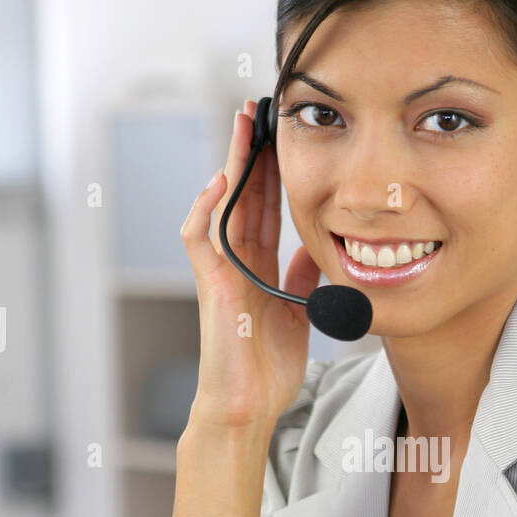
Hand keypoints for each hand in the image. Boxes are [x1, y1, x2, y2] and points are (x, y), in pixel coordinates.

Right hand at [180, 99, 322, 428]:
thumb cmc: (268, 370)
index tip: (287, 138)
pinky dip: (206, 210)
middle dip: (253, 153)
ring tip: (243, 126)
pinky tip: (220, 183)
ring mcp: (222, 272)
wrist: (249, 406)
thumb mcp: (298, 314)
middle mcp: (237, 263)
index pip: (267, 208)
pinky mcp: (211, 286)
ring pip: (224, 206)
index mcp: (260, 268)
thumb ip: (300, 278)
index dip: (275, 172)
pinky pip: (200, 239)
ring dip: (232, 164)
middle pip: (245, 196)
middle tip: (261, 109)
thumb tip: (315, 248)